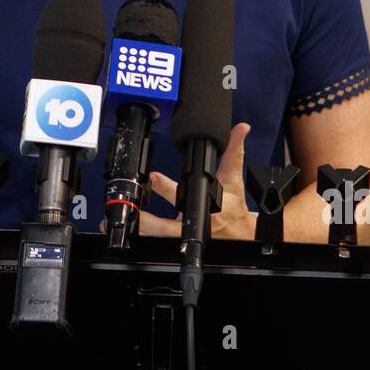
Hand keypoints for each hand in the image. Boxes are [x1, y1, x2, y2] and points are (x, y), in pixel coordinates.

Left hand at [133, 123, 254, 239]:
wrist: (239, 234)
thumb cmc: (234, 206)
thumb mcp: (234, 178)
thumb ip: (233, 152)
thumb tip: (241, 129)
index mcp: (204, 207)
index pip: (184, 195)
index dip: (166, 187)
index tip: (154, 176)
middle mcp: (191, 223)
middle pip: (167, 226)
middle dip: (150, 222)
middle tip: (136, 214)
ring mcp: (182, 234)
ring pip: (160, 235)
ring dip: (144, 229)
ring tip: (129, 224)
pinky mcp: (177, 240)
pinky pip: (159, 238)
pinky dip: (147, 233)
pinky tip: (135, 228)